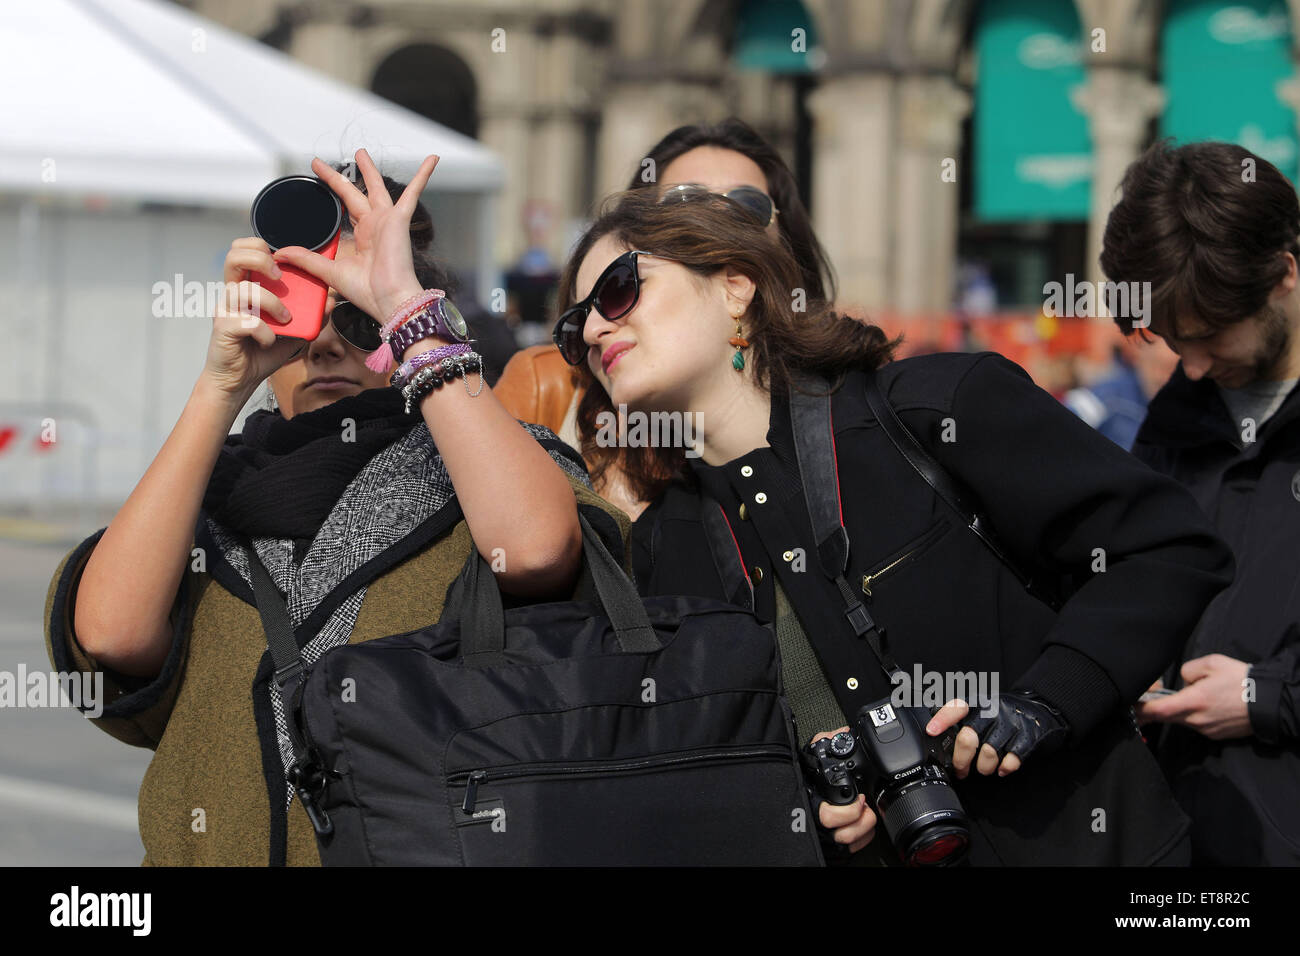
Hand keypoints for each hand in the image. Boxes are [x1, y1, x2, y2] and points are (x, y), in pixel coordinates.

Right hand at [200, 237, 305, 399]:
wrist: (241, 380)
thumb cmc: (261, 351)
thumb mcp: (294, 332)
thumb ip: (310, 315)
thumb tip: (329, 300)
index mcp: (246, 286)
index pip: (243, 250)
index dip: (259, 246)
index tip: (281, 263)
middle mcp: (232, 293)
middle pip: (234, 256)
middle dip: (260, 260)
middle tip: (278, 277)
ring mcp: (226, 310)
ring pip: (243, 290)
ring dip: (271, 302)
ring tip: (285, 319)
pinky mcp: (224, 328)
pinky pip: (247, 321)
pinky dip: (265, 332)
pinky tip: (268, 341)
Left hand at [272, 149, 438, 322]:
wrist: (390, 300)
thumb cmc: (368, 292)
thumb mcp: (329, 271)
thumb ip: (307, 258)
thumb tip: (281, 252)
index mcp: (363, 237)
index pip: (345, 209)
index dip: (331, 194)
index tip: (317, 181)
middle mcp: (375, 226)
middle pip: (355, 193)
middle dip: (340, 177)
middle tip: (322, 164)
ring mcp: (387, 221)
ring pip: (377, 187)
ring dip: (369, 169)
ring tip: (360, 152)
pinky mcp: (399, 220)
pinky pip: (413, 193)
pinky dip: (423, 176)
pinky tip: (432, 159)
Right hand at [808, 727, 876, 851]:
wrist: (789, 800)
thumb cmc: (802, 779)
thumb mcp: (810, 757)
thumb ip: (824, 741)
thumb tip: (843, 732)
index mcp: (812, 802)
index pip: (828, 816)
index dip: (848, 812)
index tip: (860, 800)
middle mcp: (818, 824)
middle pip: (843, 835)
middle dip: (859, 822)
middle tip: (865, 806)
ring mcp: (825, 838)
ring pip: (848, 843)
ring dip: (863, 829)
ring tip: (867, 815)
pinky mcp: (833, 846)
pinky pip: (852, 848)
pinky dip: (863, 838)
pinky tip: (864, 825)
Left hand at [926, 692, 1066, 778]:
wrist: (1041, 709)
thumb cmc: (1004, 714)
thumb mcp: (982, 708)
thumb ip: (961, 718)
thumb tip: (934, 732)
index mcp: (979, 703)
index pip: (957, 707)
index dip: (943, 719)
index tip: (931, 731)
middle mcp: (993, 711)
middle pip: (968, 738)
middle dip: (961, 760)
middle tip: (961, 770)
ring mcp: (1011, 723)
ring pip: (989, 753)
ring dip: (984, 767)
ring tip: (984, 769)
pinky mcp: (1028, 736)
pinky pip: (1012, 759)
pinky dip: (1005, 768)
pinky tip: (1002, 768)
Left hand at [1133, 654, 1252, 739]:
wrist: (1270, 702)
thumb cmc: (1241, 680)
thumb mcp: (1211, 663)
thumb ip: (1188, 670)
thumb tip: (1182, 680)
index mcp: (1193, 701)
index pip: (1156, 710)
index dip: (1139, 710)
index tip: (1128, 706)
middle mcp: (1196, 719)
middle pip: (1166, 717)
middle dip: (1156, 709)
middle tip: (1150, 699)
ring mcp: (1206, 730)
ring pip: (1181, 721)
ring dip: (1178, 711)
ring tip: (1191, 696)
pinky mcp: (1215, 735)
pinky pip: (1196, 725)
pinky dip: (1193, 716)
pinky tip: (1206, 705)